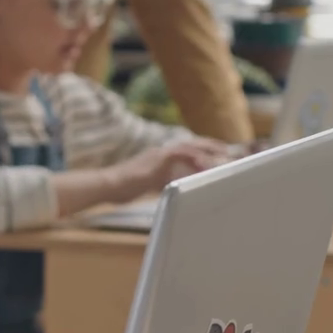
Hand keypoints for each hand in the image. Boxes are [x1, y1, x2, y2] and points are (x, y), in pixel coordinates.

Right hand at [113, 138, 237, 198]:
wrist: (106, 185)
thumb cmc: (122, 188)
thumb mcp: (146, 186)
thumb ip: (159, 183)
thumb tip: (169, 188)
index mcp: (158, 157)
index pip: (184, 149)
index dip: (201, 150)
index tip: (216, 153)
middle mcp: (160, 152)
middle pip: (190, 144)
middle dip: (209, 146)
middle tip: (227, 150)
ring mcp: (158, 154)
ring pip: (188, 146)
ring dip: (206, 151)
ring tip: (222, 155)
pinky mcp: (156, 159)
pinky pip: (179, 154)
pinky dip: (193, 158)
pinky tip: (204, 164)